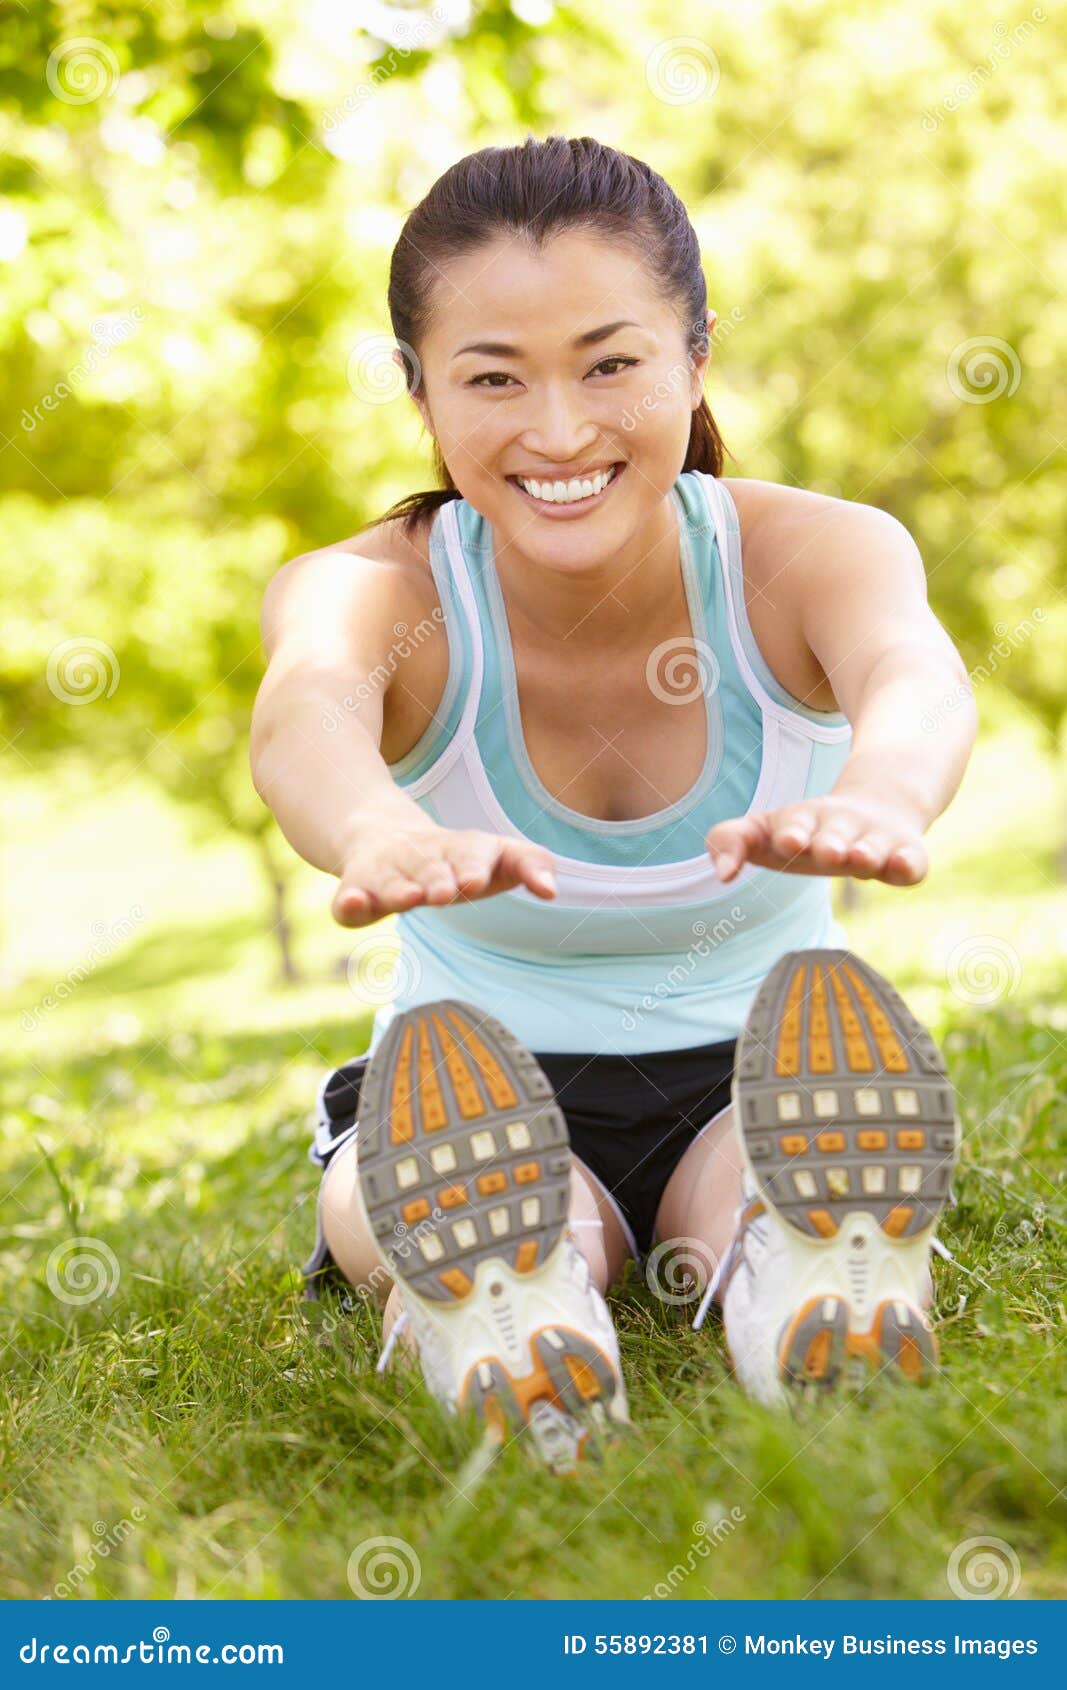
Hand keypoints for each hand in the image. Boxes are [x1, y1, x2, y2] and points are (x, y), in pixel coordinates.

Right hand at [332, 815, 557, 927]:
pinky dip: (349, 903)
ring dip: (398, 889)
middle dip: (438, 877)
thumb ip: (533, 864)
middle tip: (446, 893)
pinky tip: (353, 905)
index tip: (478, 882)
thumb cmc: (458, 861)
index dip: (474, 866)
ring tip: (409, 898)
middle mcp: (421, 857)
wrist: (385, 836)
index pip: (472, 853)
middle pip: (429, 866)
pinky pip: (348, 898)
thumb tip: (552, 891)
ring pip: (390, 881)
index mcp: (459, 849)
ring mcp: (386, 872)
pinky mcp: (356, 889)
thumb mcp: (499, 857)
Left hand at [705, 794, 927, 887]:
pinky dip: (908, 864)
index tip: (787, 841)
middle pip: (835, 834)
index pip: (794, 824)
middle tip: (827, 851)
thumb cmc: (806, 832)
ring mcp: (874, 839)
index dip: (791, 832)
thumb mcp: (765, 833)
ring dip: (867, 852)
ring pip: (873, 846)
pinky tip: (902, 866)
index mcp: (802, 822)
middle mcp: (840, 828)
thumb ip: (729, 842)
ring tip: (860, 859)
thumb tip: (721, 875)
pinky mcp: (906, 853)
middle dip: (830, 842)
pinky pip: (912, 861)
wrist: (877, 808)